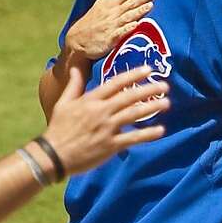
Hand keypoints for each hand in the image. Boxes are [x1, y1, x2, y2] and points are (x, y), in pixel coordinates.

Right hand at [41, 65, 167, 174]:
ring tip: (167, 103)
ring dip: (152, 108)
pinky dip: (148, 134)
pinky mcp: (110, 146)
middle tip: (165, 85)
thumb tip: (75, 67)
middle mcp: (101, 111)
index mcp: (91, 100)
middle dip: (149, 89)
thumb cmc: (58, 128)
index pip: (115, 83)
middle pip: (129, 97)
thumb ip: (74, 85)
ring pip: (134, 114)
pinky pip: (133, 138)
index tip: (148, 69)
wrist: (54, 155)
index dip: (133, 75)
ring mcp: (107, 128)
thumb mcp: (63, 103)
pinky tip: (160, 130)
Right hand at [62, 0, 158, 63]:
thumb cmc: (93, 20)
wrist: (77, 39)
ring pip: (127, 16)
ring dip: (139, 11)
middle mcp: (112, 12)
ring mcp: (111, 25)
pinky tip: (137, 25)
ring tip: (150, 4)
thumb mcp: (102, 2)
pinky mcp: (109, 39)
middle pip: (130, 2)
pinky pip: (120, 33)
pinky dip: (128, 29)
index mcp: (110, 2)